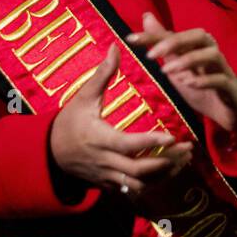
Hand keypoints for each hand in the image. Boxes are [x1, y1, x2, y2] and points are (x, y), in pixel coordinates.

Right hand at [48, 42, 192, 196]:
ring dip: (164, 175)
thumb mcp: (83, 97)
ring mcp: (108, 176)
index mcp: (99, 138)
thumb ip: (102, 74)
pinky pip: (135, 189)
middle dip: (166, 161)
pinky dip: (154, 183)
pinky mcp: (110, 185)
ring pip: (140, 184)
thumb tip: (115, 47)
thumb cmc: (68, 122)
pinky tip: (171, 171)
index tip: (172, 137)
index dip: (150, 142)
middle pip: (139, 169)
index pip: (128, 144)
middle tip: (187, 148)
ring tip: (184, 160)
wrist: (49, 153)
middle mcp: (105, 161)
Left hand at [126, 12, 236, 134]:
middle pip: (199, 36)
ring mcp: (223, 69)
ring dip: (188, 60)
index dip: (153, 35)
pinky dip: (205, 80)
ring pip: (212, 54)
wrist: (228, 112)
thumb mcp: (176, 66)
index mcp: (197, 46)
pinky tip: (189, 84)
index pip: (175, 34)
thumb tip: (146, 17)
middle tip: (151, 55)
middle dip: (175, 42)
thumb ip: (163, 44)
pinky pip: (221, 79)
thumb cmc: (201, 87)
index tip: (131, 39)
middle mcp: (211, 52)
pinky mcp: (231, 88)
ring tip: (167, 71)